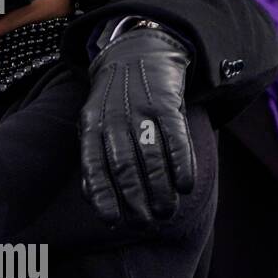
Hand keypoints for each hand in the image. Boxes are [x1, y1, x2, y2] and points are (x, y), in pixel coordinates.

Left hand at [80, 24, 196, 225]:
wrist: (138, 53)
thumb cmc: (114, 101)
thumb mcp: (95, 123)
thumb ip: (93, 158)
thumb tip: (91, 200)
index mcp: (92, 125)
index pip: (93, 165)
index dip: (103, 195)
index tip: (112, 222)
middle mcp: (114, 118)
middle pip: (124, 166)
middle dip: (135, 199)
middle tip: (146, 223)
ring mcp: (140, 109)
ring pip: (151, 156)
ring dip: (160, 189)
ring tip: (166, 212)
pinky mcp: (166, 103)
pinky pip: (175, 138)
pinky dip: (181, 164)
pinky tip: (185, 187)